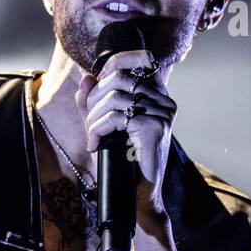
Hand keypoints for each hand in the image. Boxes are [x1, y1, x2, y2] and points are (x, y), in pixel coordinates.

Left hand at [75, 50, 175, 216]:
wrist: (137, 193)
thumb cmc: (122, 159)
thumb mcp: (104, 125)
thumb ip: (94, 101)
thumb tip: (86, 77)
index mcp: (157, 95)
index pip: (140, 58)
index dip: (112, 64)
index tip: (96, 85)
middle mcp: (164, 100)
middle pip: (119, 77)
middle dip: (94, 99)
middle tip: (89, 123)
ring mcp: (162, 113)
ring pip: (115, 97)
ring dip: (94, 117)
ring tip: (92, 136)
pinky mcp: (154, 128)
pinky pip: (116, 117)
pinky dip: (97, 130)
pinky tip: (94, 144)